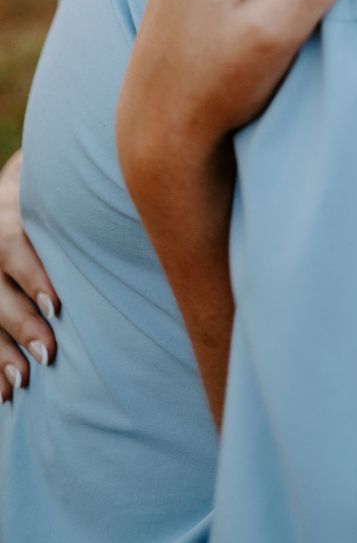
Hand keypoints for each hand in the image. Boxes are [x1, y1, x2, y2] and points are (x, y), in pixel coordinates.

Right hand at [0, 150, 59, 400]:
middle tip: (48, 353)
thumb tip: (130, 173)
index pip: (14, 245)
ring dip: (1, 352)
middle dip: (20, 324)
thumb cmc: (51, 185)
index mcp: (9, 212)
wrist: (11, 188)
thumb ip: (75, 184)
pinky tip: (6, 396)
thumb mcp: (52, 178)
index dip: (32, 276)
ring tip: (23, 382)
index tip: (57, 305)